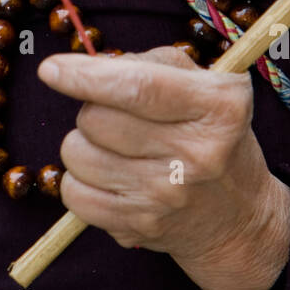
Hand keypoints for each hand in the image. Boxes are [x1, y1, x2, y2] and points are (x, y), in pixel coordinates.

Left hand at [38, 44, 289, 289]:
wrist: (238, 218)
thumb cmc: (211, 135)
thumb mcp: (205, 85)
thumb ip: (151, 63)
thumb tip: (90, 67)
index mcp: (218, 108)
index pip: (138, 87)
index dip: (86, 76)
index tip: (51, 69)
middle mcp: (197, 154)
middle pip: (97, 119)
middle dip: (93, 109)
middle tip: (118, 117)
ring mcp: (167, 196)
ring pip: (78, 155)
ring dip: (84, 145)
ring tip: (117, 149)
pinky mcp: (141, 226)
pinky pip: (74, 195)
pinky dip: (79, 182)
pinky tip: (109, 178)